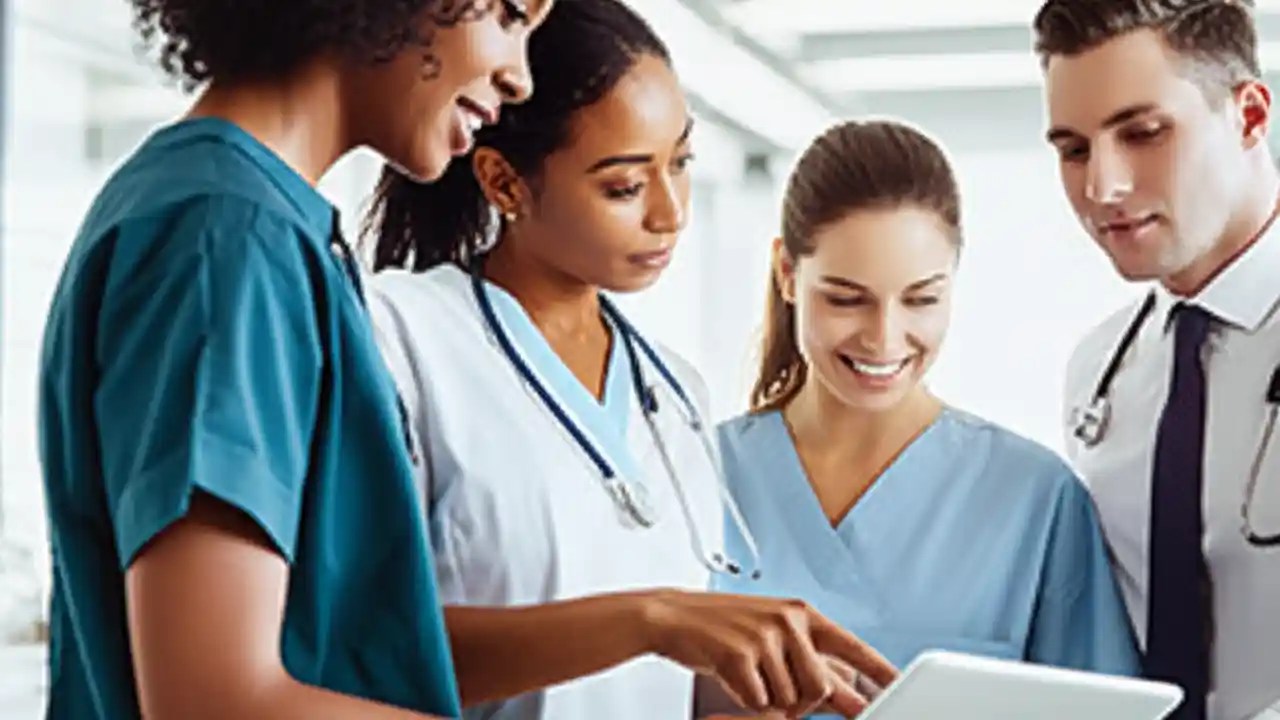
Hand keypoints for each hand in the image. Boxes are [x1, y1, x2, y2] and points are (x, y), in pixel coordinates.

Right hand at [641, 590, 896, 716]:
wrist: (672, 615)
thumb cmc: (723, 627)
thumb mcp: (771, 635)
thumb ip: (811, 661)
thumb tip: (850, 694)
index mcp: (800, 613)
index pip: (851, 646)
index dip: (879, 670)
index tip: (900, 687)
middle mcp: (788, 621)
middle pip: (820, 689)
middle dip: (800, 701)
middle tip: (772, 685)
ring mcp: (764, 637)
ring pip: (788, 699)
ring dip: (767, 699)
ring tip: (747, 672)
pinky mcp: (740, 655)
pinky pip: (758, 702)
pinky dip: (744, 699)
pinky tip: (732, 674)